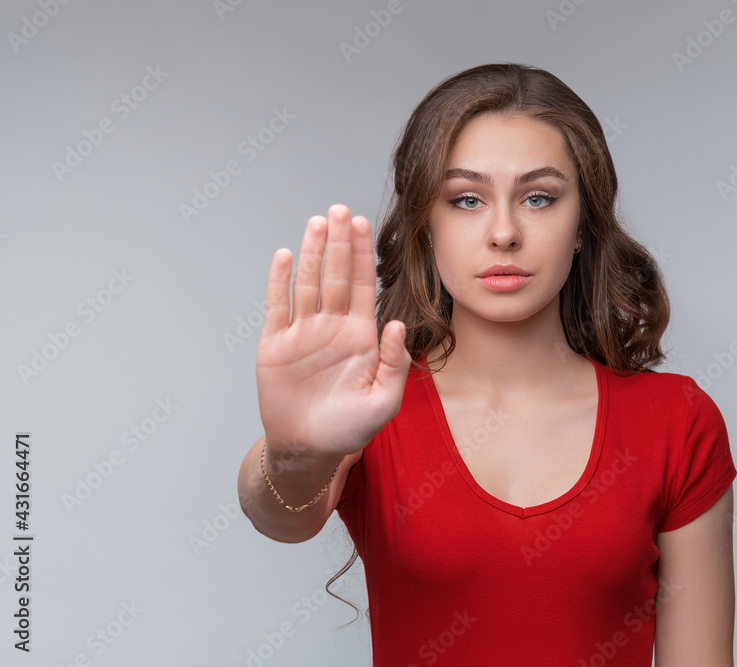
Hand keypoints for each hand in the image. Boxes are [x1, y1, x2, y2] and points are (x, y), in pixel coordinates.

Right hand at [255, 204, 410, 465]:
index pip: (363, 285)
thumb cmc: (350, 428)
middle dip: (339, 243)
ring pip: (308, 284)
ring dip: (312, 253)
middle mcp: (332, 326)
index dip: (363, 255)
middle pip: (336, 275)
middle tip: (341, 210)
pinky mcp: (276, 345)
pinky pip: (278, 307)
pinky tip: (283, 255)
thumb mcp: (384, 401)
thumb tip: (396, 324)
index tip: (364, 224)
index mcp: (361, 336)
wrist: (310, 450)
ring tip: (317, 223)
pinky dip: (279, 282)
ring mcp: (303, 333)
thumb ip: (394, 363)